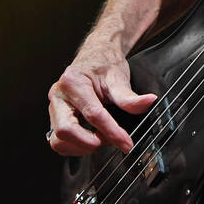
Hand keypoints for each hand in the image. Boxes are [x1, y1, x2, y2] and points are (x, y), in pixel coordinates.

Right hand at [47, 38, 156, 155]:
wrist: (95, 56)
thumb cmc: (104, 65)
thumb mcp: (118, 78)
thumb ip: (130, 96)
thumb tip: (149, 102)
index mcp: (72, 82)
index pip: (92, 114)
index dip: (111, 132)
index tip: (126, 143)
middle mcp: (58, 96)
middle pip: (65, 130)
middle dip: (89, 142)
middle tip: (109, 141)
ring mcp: (54, 108)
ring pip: (59, 140)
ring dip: (81, 147)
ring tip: (101, 138)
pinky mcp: (55, 118)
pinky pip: (59, 141)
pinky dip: (76, 146)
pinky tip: (92, 138)